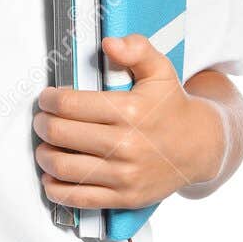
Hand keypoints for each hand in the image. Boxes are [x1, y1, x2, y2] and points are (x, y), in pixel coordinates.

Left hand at [33, 34, 226, 210]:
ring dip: (44, 154)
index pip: (69, 105)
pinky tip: (52, 175)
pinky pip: (78, 198)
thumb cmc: (172, 107)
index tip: (47, 98)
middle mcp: (125, 145)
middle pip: (59, 134)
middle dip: (42, 124)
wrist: (200, 147)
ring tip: (45, 146)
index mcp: (129, 111)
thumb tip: (109, 43)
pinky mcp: (124, 197)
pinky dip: (55, 188)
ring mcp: (124, 175)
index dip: (49, 100)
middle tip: (42, 120)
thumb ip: (137, 49)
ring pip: (62, 167)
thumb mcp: (160, 70)